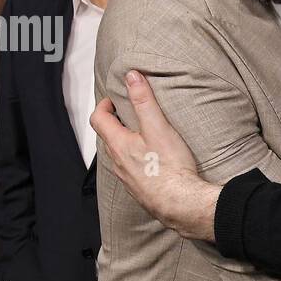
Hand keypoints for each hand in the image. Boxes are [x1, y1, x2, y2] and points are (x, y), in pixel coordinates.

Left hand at [90, 70, 220, 241]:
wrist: (181, 205)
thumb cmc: (169, 168)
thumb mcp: (158, 127)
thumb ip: (143, 100)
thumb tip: (131, 76)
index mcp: (118, 145)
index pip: (99, 120)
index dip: (104, 106)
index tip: (114, 99)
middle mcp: (118, 163)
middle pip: (108, 138)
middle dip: (115, 123)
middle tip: (129, 115)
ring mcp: (127, 179)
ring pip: (119, 156)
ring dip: (126, 144)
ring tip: (143, 137)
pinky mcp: (140, 191)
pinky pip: (131, 172)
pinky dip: (136, 161)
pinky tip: (153, 162)